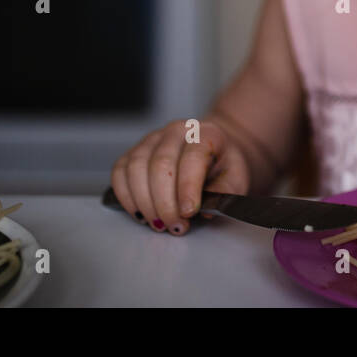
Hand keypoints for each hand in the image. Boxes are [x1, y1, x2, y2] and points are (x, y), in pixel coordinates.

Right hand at [110, 118, 250, 235]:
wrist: (212, 152)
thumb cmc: (223, 166)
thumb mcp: (236, 178)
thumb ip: (225, 193)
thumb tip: (204, 211)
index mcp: (205, 133)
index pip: (192, 157)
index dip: (188, 187)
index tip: (189, 213)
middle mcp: (176, 131)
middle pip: (161, 165)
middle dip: (165, 202)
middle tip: (175, 225)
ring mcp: (151, 139)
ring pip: (137, 168)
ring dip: (145, 202)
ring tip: (159, 224)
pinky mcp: (133, 151)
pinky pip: (120, 172)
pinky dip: (126, 196)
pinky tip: (140, 213)